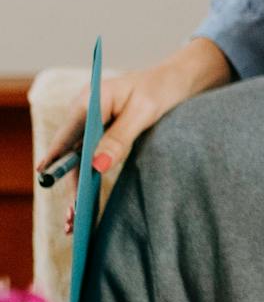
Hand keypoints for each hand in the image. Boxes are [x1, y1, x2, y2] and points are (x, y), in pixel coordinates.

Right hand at [38, 38, 232, 204]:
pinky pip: (90, 158)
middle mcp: (84, 112)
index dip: (55, 160)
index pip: (66, 135)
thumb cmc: (161, 89)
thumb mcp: (143, 112)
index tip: (48, 183)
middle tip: (71, 217)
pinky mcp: (101, 134)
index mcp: (90, 100)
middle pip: (69, 152)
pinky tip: (85, 204)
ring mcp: (91, 124)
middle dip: (66, 183)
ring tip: (75, 221)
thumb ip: (119, 138)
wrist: (177, 80)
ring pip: (78, 159)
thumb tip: (97, 166)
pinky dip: (87, 180)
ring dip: (76, 187)